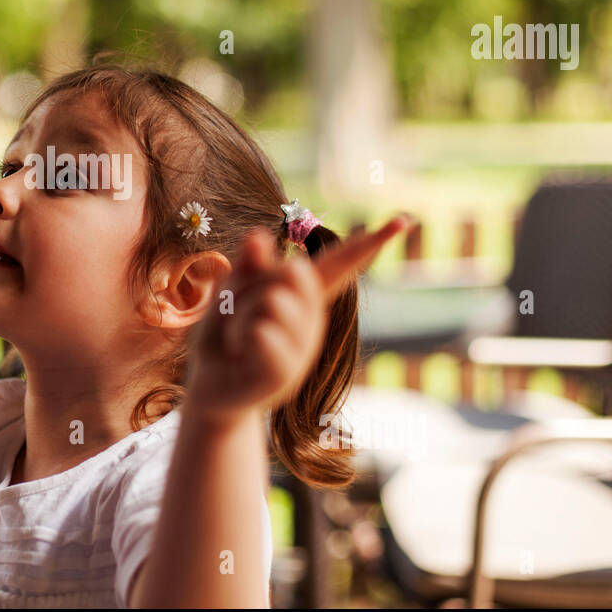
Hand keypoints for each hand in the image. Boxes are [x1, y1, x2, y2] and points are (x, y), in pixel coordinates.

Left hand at [185, 216, 408, 423]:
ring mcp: (303, 351)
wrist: (209, 390)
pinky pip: (264, 334)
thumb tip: (259, 233)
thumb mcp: (230, 293)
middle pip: (290, 272)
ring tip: (237, 339)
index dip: (369, 242)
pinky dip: (241, 337)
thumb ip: (247, 265)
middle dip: (251, 283)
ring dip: (239, 315)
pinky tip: (240, 354)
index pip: (339, 264)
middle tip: (237, 312)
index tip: (403, 221)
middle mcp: (312, 321)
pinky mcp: (285, 377)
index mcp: (304, 296)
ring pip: (272, 302)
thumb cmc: (223, 337)